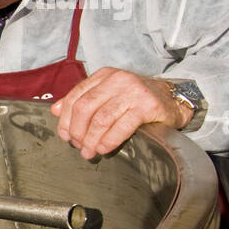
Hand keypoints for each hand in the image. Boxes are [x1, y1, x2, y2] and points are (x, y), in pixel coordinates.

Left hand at [50, 67, 189, 159]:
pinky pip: (121, 126)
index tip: (64, 136)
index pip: (75, 97)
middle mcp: (117, 80)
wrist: (173, 100)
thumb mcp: (108, 95)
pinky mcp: (147, 106)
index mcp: (104, 76)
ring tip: (89, 152)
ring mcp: (132, 92)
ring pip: (100, 119)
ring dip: (91, 139)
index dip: (65, 119)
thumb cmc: (137, 100)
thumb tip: (55, 110)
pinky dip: (108, 141)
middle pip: (84, 108)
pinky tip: (103, 149)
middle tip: (78, 146)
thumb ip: (83, 100)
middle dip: (76, 131)